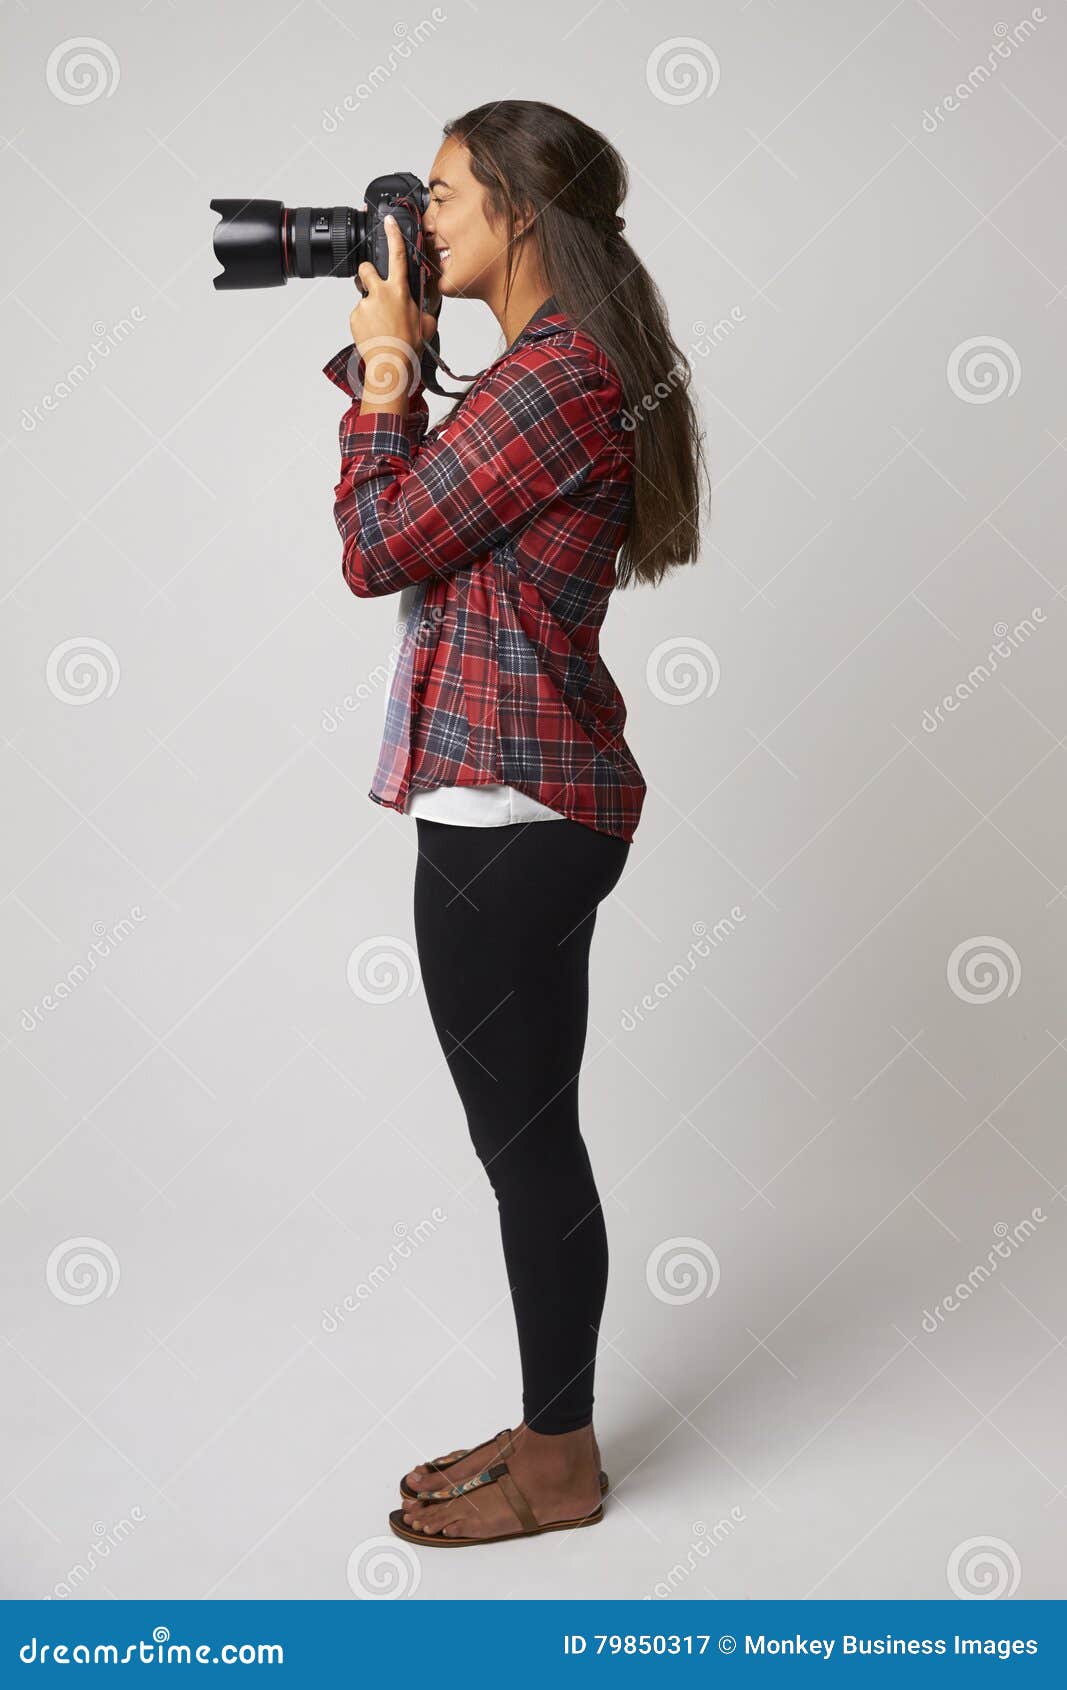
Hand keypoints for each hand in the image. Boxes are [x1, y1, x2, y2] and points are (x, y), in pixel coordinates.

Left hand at [349, 214, 432, 367]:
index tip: (388, 221)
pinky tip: (374, 334)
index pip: (397, 255)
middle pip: (366, 268)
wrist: (391, 365)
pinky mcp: (354, 316)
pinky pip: (359, 315)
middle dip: (367, 274)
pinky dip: (365, 323)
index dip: (393, 235)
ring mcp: (365, 304)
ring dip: (370, 307)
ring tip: (380, 327)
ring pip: (364, 297)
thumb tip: (422, 309)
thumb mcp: (425, 325)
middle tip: (375, 290)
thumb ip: (423, 310)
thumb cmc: (408, 347)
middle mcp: (380, 293)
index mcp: (400, 291)